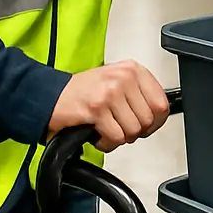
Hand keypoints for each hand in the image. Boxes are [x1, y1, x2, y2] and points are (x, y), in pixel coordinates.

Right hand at [47, 60, 172, 151]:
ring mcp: (110, 92)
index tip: (144, 127)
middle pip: (147, 120)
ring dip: (118, 138)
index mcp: (133, 70)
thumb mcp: (117, 83)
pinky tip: (96, 133)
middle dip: (133, 132)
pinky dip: (106, 143)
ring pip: (132, 131)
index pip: (161, 104)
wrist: (51, 96)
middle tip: (118, 128)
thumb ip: (139, 94)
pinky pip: (115, 137)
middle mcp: (124, 77)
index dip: (155, 123)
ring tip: (105, 129)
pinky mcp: (97, 108)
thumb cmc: (84, 92)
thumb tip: (159, 115)